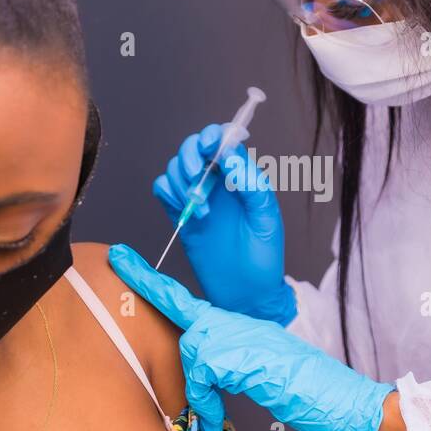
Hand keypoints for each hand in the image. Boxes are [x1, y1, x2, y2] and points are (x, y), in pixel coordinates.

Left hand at [109, 244, 394, 430]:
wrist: (331, 394)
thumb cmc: (300, 387)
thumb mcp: (255, 371)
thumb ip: (224, 365)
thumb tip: (199, 382)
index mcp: (237, 325)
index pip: (184, 299)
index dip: (148, 278)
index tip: (120, 258)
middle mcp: (232, 321)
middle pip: (183, 328)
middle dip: (158, 314)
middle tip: (122, 265)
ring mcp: (232, 333)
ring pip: (191, 352)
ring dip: (198, 391)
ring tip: (212, 415)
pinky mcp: (230, 351)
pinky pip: (200, 376)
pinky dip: (205, 403)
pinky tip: (216, 419)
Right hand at [152, 124, 295, 323]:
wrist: (246, 294)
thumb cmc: (264, 258)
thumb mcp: (266, 217)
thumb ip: (251, 183)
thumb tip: (230, 156)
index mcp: (241, 177)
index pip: (223, 141)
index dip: (213, 136)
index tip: (210, 147)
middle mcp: (219, 183)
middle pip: (193, 149)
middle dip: (191, 156)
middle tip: (198, 177)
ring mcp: (198, 198)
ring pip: (176, 167)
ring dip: (182, 179)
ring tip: (199, 207)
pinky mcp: (181, 215)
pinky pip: (163, 190)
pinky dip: (168, 192)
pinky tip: (186, 212)